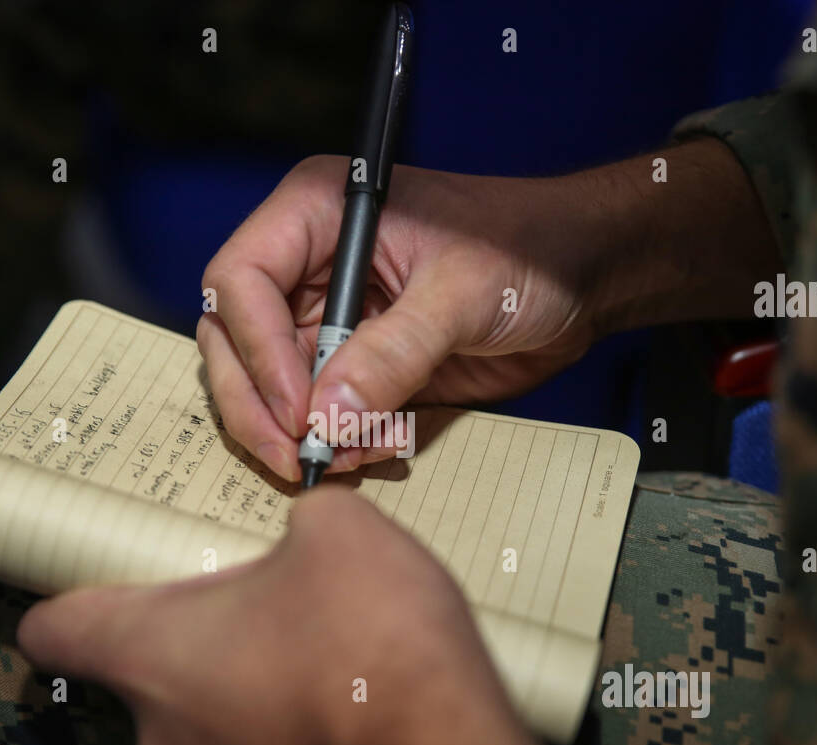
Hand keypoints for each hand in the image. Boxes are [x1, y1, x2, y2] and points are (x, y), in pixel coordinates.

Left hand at [16, 486, 572, 744]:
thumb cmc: (372, 643)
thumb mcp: (339, 529)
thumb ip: (302, 517)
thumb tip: (312, 531)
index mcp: (149, 654)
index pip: (52, 632)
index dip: (72, 593)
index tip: (110, 573)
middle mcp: (164, 734)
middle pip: (144, 668)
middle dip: (198, 624)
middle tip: (256, 586)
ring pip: (208, 709)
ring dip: (250, 670)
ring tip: (322, 633)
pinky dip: (294, 713)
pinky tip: (352, 681)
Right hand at [197, 140, 779, 481]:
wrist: (581, 276)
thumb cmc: (527, 249)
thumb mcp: (460, 293)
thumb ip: (394, 353)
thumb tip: (326, 416)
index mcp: (318, 214)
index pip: (240, 279)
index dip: (256, 350)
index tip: (299, 410)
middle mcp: (309, 266)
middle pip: (236, 341)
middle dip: (259, 406)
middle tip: (297, 458)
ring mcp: (329, 319)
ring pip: (270, 387)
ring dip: (301, 433)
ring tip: (348, 458)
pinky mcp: (357, 365)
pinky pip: (322, 413)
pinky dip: (340, 441)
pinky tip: (378, 449)